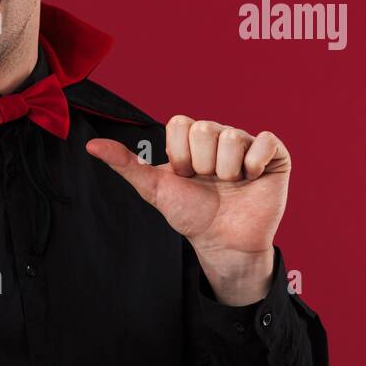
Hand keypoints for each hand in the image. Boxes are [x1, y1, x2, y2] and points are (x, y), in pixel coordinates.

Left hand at [85, 115, 290, 303]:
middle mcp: (220, 136)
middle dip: (202, 164)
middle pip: (205, 129)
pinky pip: (265, 140)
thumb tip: (91, 145)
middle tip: (208, 182)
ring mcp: (248, 144)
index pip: (180, 123)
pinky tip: (250, 179)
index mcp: (193, 139)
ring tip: (229, 185)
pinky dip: (253, 164)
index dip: (179, 155)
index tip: (184, 176)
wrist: (222, 242)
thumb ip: (126, 164)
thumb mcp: (154, 189)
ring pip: (232, 136)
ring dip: (226, 170)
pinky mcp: (275, 155)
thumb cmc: (190, 214)